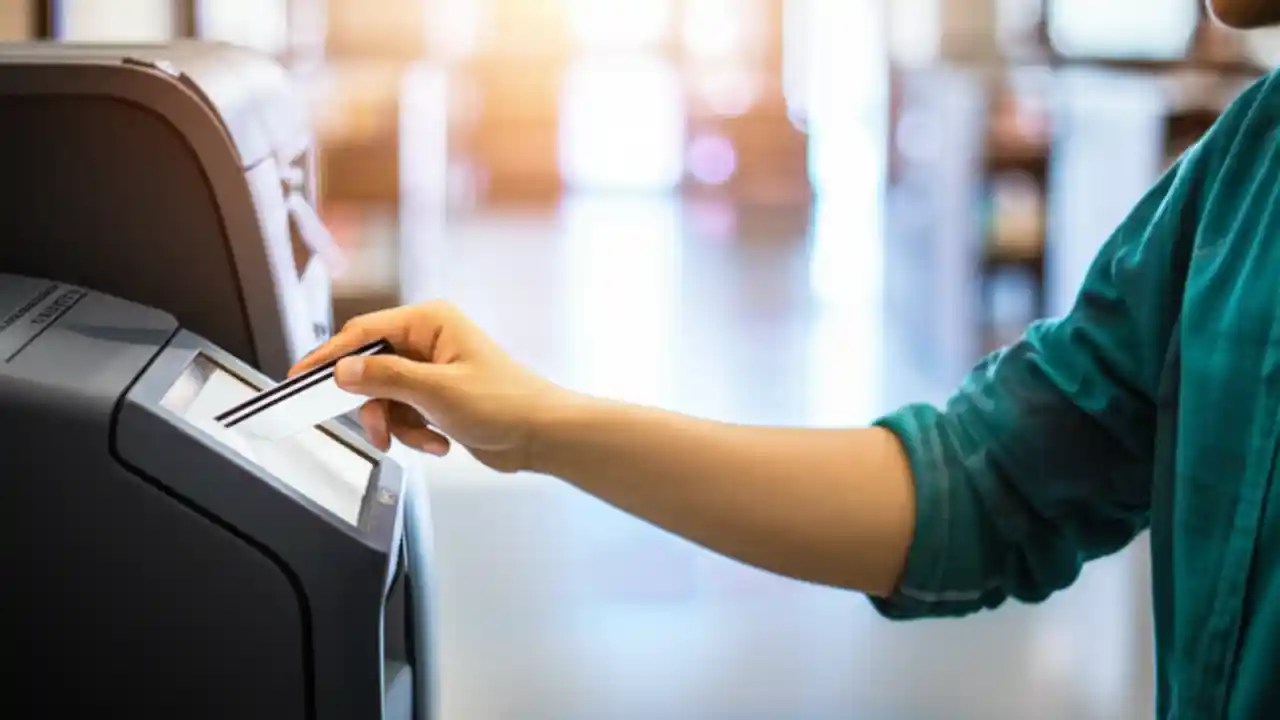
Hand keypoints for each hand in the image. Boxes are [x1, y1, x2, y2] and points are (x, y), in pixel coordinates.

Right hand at [289, 301, 569, 471]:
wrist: (542, 435)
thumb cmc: (503, 403)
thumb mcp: (437, 391)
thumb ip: (385, 378)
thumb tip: (342, 370)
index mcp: (429, 322)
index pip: (364, 332)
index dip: (329, 355)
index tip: (300, 377)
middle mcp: (428, 340)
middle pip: (370, 369)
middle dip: (376, 406)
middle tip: (379, 431)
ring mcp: (431, 369)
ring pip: (384, 397)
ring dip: (398, 425)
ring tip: (426, 440)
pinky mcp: (436, 397)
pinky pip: (403, 414)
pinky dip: (415, 432)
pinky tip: (441, 442)